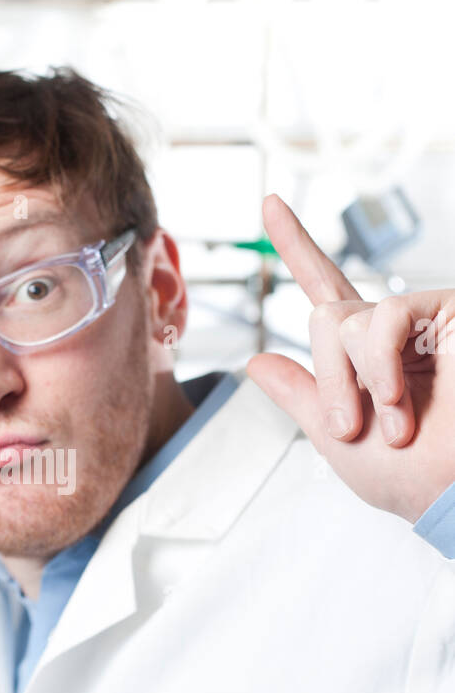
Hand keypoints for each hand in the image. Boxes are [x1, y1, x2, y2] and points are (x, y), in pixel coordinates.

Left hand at [246, 194, 454, 523]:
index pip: (324, 293)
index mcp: (362, 357)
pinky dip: (379, 362)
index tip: (269, 202)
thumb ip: (300, 396)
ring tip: (393, 422)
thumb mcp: (339, 440)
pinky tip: (397, 397)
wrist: (452, 491)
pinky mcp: (445, 312)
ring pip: (345, 319)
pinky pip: (383, 316)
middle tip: (351, 427)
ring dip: (356, 380)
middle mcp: (390, 330)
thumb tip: (256, 359)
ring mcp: (418, 320)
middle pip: (324, 316)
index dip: (297, 247)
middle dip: (327, 377)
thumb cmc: (411, 477)